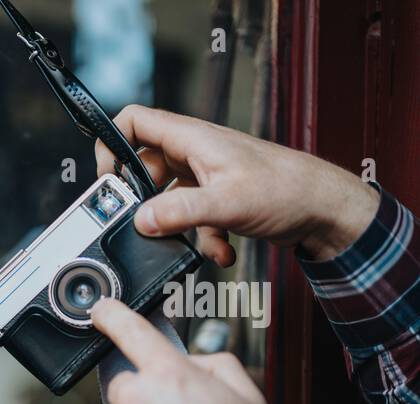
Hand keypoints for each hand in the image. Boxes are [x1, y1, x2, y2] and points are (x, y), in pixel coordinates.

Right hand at [95, 106, 379, 264]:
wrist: (325, 208)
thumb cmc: (288, 188)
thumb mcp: (227, 202)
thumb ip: (180, 212)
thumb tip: (141, 220)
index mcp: (193, 139)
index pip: (135, 121)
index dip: (112, 145)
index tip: (109, 181)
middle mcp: (195, 153)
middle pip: (144, 168)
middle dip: (142, 202)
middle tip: (144, 224)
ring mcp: (205, 175)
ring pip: (167, 199)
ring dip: (175, 228)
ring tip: (190, 243)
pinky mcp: (216, 197)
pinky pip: (191, 218)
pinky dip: (201, 239)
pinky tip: (219, 251)